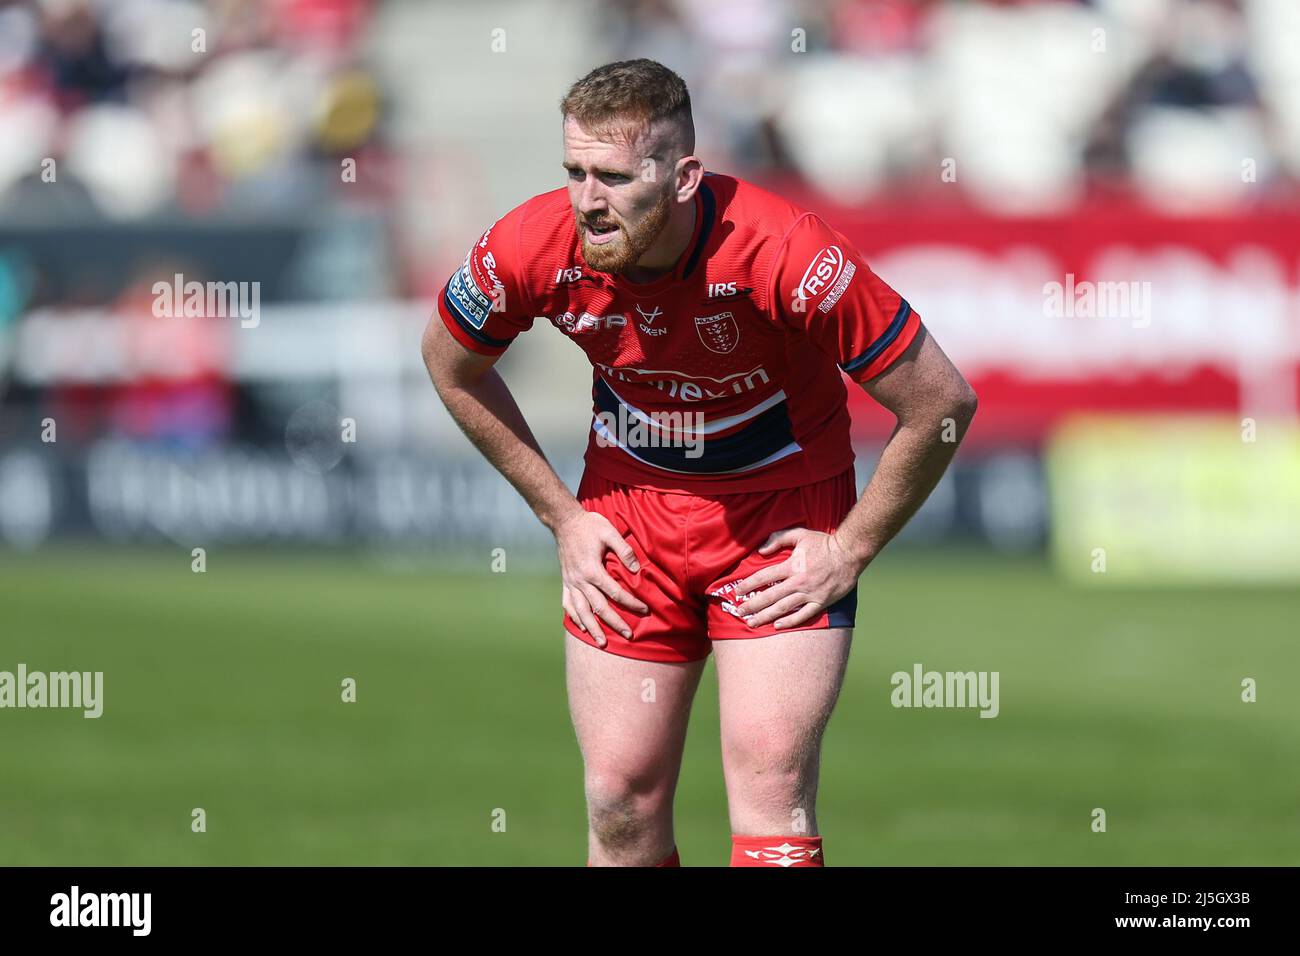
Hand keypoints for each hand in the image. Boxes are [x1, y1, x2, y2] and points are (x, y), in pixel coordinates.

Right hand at [554, 509, 647, 646]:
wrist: (565, 522)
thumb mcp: (610, 532)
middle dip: (615, 623)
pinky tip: (582, 627)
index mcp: (592, 570)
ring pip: (581, 611)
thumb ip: (624, 550)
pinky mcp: (565, 582)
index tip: (645, 609)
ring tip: (602, 643)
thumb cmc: (590, 526)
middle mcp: (580, 580)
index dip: (631, 603)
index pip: (615, 592)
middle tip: (629, 635)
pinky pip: (568, 604)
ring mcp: (570, 582)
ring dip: (592, 628)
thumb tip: (636, 570)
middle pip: (599, 607)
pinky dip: (575, 618)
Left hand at [733, 527, 867, 630]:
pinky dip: (790, 622)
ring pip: (783, 608)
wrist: (850, 554)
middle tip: (739, 612)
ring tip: (752, 623)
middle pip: (770, 596)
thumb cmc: (824, 543)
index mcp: (792, 566)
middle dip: (752, 605)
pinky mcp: (821, 602)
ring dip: (765, 616)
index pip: (764, 577)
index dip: (748, 585)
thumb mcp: (800, 534)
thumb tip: (761, 551)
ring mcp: (810, 594)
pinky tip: (777, 626)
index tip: (737, 592)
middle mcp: (799, 582)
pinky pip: (803, 615)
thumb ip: (778, 539)